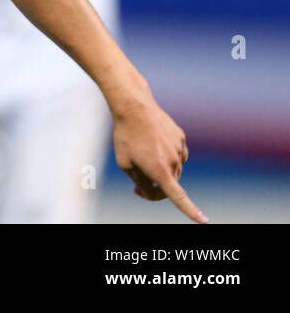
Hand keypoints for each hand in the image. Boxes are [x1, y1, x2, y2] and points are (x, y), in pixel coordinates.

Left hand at [112, 95, 207, 222]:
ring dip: (160, 170)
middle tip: (137, 187)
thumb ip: (141, 182)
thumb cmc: (125, 136)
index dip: (191, 211)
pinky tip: (153, 145)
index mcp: (159, 170)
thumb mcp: (125, 164)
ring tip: (141, 155)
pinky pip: (177, 154)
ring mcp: (179, 149)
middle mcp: (174, 161)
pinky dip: (167, 156)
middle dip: (155, 188)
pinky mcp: (181, 138)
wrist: (134, 107)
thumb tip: (154, 190)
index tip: (204, 222)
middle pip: (169, 185)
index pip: (178, 197)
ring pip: (173, 169)